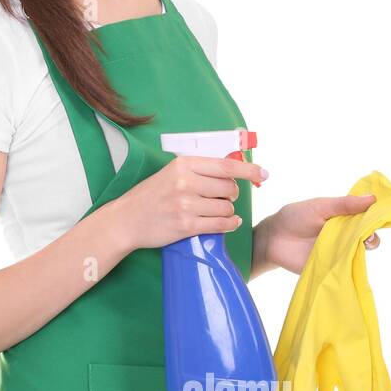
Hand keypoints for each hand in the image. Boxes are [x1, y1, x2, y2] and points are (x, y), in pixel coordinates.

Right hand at [116, 153, 266, 250]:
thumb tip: (233, 170)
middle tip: (220, 199)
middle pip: (230, 188)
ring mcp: (186, 205)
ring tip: (213, 212)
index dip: (249, 170)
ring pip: (227, 208)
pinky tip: (228, 223)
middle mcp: (185, 182)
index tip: (263, 173)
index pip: (226, 166)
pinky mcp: (186, 226)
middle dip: (230, 195)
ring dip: (227, 212)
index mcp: (183, 165)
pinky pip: (221, 225)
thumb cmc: (150, 196)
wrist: (126, 220)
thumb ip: (199, 170)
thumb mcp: (171, 173)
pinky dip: (229, 224)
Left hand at [263, 195, 379, 274]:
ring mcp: (340, 250)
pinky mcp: (333, 266)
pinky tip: (351, 259)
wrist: (272, 240)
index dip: (379, 214)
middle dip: (372, 234)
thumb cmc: (295, 217)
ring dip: (362, 248)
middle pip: (369, 235)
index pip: (369, 215)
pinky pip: (348, 267)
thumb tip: (373, 198)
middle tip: (367, 233)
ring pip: (361, 252)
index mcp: (345, 216)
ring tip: (357, 244)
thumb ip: (344, 204)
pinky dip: (352, 264)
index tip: (386, 213)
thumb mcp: (319, 206)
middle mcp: (346, 234)